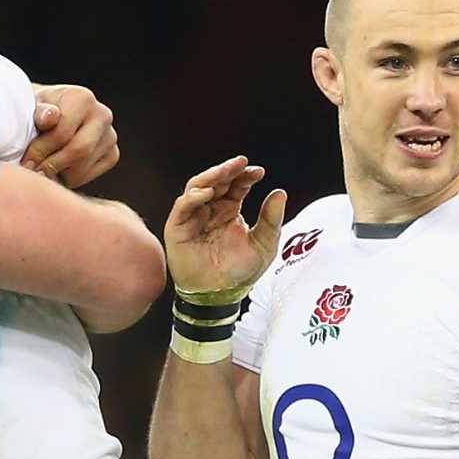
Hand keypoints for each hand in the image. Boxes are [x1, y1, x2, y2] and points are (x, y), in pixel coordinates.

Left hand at [23, 85, 118, 187]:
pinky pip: (88, 177)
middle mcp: (102, 115)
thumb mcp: (32, 108)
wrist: (50, 115)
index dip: (40, 151)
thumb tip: (50, 117)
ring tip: (44, 165)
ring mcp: (110, 136)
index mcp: (82, 98)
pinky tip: (59, 167)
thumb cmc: (37, 113)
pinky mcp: (112, 154)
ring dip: (58, 173)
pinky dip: (69, 178)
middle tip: (34, 172)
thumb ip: (39, 112)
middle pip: (79, 152)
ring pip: (81, 169)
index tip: (25, 162)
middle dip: (52, 165)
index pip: (62, 134)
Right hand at [162, 157, 286, 300]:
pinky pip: (182, 207)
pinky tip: (207, 193)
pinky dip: (193, 197)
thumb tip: (280, 192)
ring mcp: (193, 218)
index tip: (258, 172)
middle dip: (228, 170)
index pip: (235, 185)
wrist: (220, 295)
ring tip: (225, 172)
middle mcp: (210, 211)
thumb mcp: (264, 244)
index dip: (245, 176)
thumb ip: (271, 219)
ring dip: (211, 177)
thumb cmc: (240, 272)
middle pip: (216, 181)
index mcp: (229, 211)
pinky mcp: (178, 229)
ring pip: (197, 187)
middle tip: (241, 163)